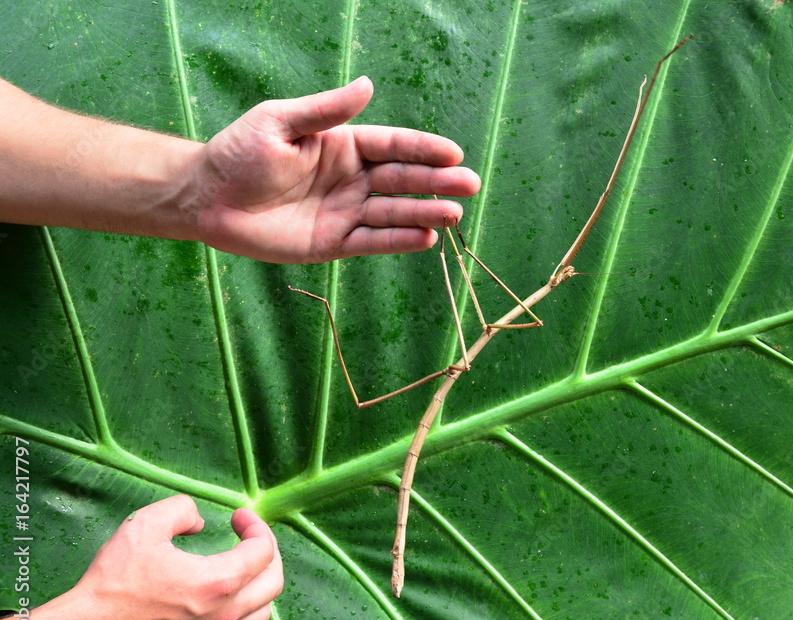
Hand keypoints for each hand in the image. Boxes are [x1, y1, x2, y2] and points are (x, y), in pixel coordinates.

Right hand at [2, 495, 283, 619]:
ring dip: (261, 582)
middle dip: (268, 552)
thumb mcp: (144, 525)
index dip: (257, 526)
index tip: (238, 516)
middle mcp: (223, 613)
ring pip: (262, 610)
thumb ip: (181, 509)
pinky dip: (245, 606)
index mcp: (217, 582)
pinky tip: (225, 592)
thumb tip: (199, 521)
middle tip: (248, 536)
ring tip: (244, 563)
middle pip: (273, 582)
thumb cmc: (113, 582)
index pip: (263, 551)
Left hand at [186, 76, 481, 262]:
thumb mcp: (280, 122)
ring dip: (424, 214)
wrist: (207, 199)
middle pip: (402, 180)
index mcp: (344, 146)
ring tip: (452, 215)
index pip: (393, 146)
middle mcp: (352, 179)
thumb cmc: (239, 153)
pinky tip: (425, 238)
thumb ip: (325, 111)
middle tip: (468, 185)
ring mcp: (345, 212)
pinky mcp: (334, 243)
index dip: (423, 149)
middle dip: (435, 183)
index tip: (453, 152)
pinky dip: (397, 240)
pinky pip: (371, 241)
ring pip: (392, 212)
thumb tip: (368, 85)